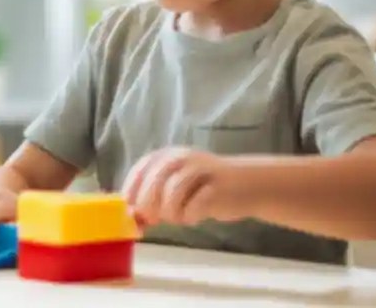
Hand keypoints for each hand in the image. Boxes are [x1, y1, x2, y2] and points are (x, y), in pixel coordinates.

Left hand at [122, 148, 255, 226]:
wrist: (246, 185)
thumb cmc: (202, 189)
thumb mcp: (173, 191)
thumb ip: (151, 201)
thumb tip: (130, 219)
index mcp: (166, 155)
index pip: (140, 170)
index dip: (132, 192)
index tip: (132, 212)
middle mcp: (181, 158)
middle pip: (154, 183)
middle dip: (150, 206)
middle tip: (156, 220)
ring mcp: (200, 170)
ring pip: (172, 194)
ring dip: (171, 213)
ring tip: (179, 218)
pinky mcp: (217, 186)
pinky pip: (194, 206)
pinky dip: (190, 216)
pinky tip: (194, 218)